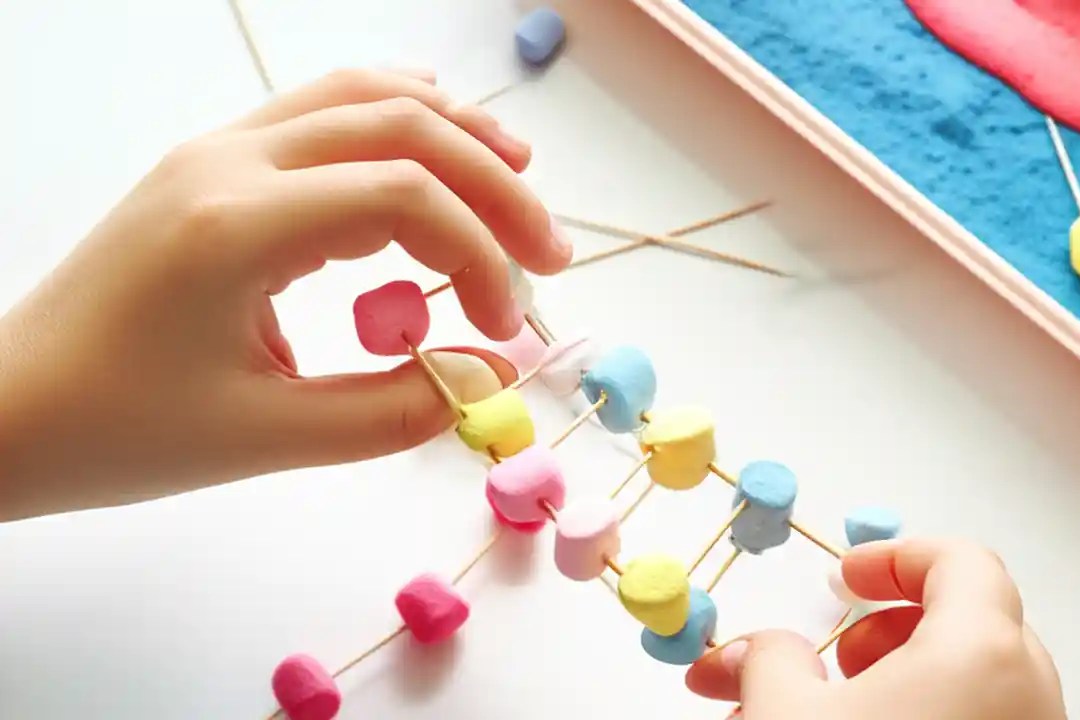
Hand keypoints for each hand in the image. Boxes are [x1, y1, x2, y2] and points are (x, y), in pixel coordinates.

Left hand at [0, 68, 571, 520]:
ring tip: (520, 175)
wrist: (8, 409)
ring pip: (362, 96)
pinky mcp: (215, 164)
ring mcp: (217, 151)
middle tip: (550, 253)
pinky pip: (321, 108)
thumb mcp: (264, 439)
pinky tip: (435, 141)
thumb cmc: (117, 431)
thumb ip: (392, 412)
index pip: (404, 197)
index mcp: (235, 225)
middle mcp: (228, 162)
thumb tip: (488, 378)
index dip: (482, 256)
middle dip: (494, 184)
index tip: (504, 328)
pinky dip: (395, 118)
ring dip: (453, 131)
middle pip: (401, 126)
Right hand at [687, 538, 1065, 719]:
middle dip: (884, 635)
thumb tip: (761, 653)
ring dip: (895, 689)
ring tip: (823, 717)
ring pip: (970, 690)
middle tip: (832, 658)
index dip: (896, 558)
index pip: (962, 562)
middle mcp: (1027, 699)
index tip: (845, 577)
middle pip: (968, 625)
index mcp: (982, 651)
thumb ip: (769, 658)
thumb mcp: (784, 714)